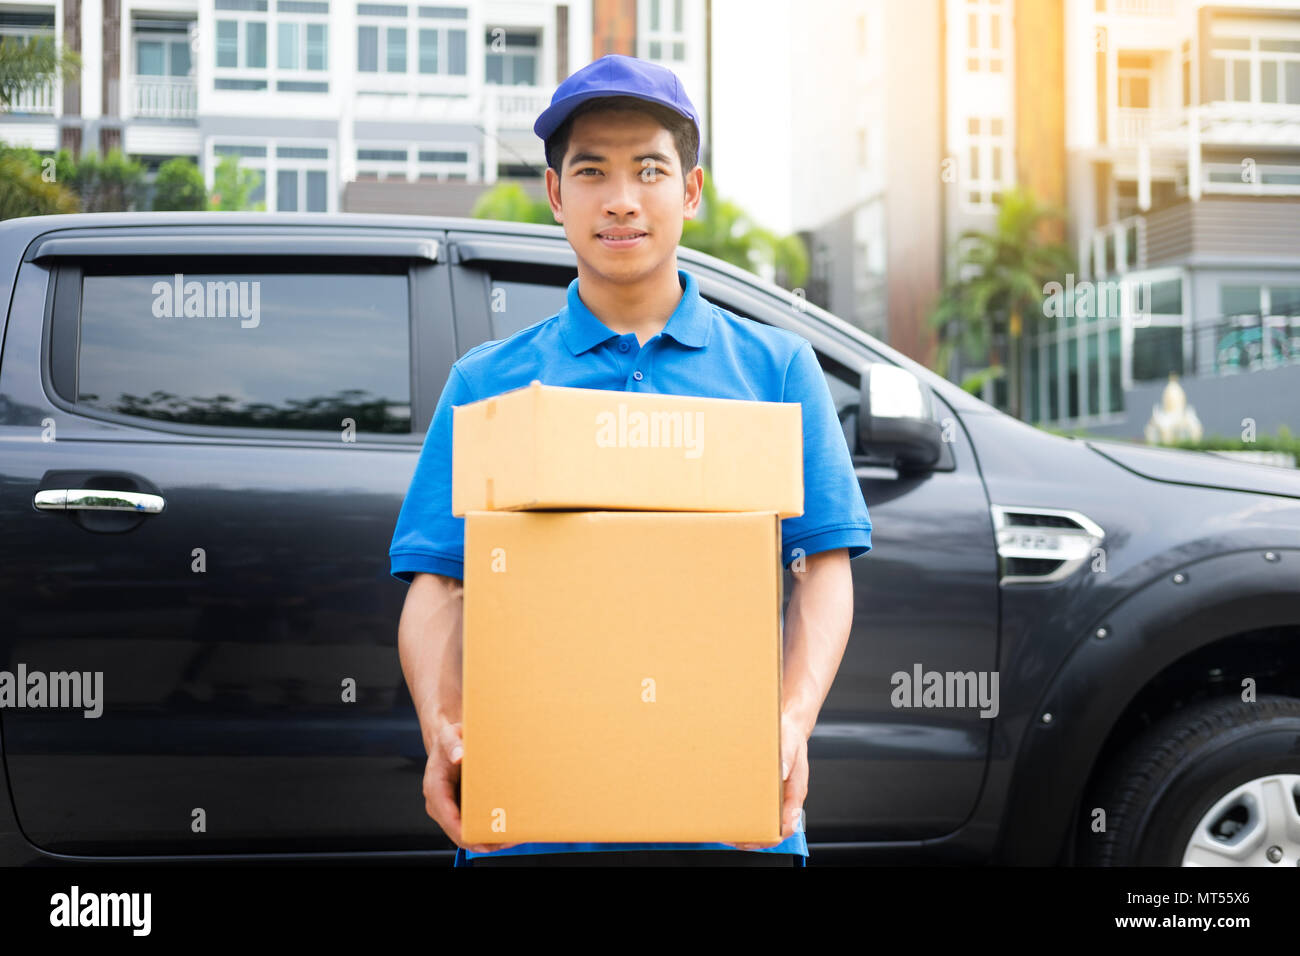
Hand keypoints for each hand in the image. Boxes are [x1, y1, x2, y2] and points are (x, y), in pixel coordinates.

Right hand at [423, 719, 518, 853]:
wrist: (447, 742)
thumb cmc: (448, 740)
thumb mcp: (449, 736)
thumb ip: (452, 744)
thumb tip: (459, 756)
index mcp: (435, 789)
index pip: (449, 820)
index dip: (468, 833)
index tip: (487, 839)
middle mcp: (440, 804)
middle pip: (460, 834)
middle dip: (483, 841)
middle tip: (509, 839)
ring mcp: (449, 809)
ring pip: (467, 834)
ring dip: (489, 839)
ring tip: (513, 836)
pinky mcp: (460, 809)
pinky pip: (472, 826)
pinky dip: (488, 830)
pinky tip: (507, 828)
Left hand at [725, 712, 807, 849]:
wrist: (790, 728)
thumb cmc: (790, 736)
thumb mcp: (789, 742)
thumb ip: (786, 756)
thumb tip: (782, 772)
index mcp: (796, 792)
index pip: (789, 824)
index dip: (773, 836)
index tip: (754, 838)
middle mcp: (788, 798)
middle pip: (775, 828)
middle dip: (756, 837)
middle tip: (733, 838)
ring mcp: (779, 796)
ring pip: (766, 821)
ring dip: (750, 828)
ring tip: (728, 831)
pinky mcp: (769, 791)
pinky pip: (760, 808)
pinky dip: (747, 815)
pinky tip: (732, 814)